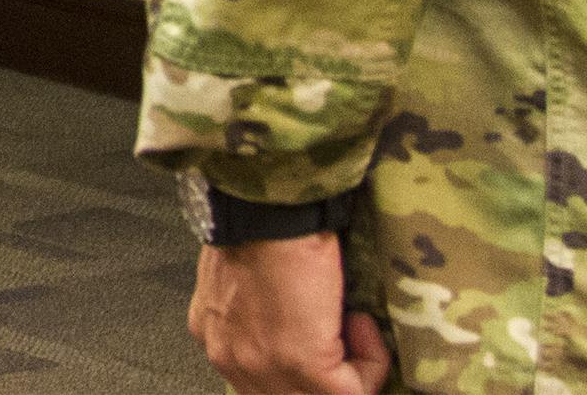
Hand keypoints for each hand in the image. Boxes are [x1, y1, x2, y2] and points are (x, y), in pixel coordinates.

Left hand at [189, 235, 392, 394]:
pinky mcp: (302, 365)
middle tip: (350, 344)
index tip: (326, 334)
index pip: (262, 386)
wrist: (268, 210)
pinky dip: (370, 362)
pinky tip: (361, 322)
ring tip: (356, 326)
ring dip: (353, 372)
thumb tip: (296, 323)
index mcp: (216, 337)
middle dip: (330, 379)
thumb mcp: (244, 277)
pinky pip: (351, 391)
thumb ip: (258, 312)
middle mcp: (230, 359)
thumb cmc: (263, 225)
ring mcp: (263, 367)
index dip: (304, 368)